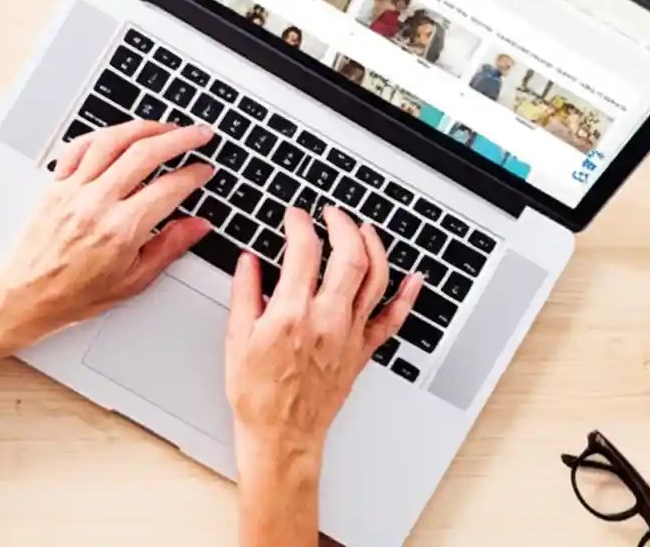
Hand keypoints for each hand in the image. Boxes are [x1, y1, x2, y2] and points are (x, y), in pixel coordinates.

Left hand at [0, 121, 213, 387]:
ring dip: (145, 127)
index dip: (195, 174)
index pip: (170, 187)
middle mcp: (97, 204)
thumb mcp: (135, 280)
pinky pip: (79, 147)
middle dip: (180, 138)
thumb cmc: (75, 294)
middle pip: (145, 153)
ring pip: (113, 141)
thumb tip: (198, 225)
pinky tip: (120, 134)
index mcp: (122, 229)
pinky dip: (104, 135)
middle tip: (200, 133)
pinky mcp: (55, 186)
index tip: (205, 169)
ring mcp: (73, 190)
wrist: (24, 297)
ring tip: (166, 127)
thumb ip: (170, 247)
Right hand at [226, 206, 420, 546]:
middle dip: (343, 225)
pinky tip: (413, 278)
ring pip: (376, 279)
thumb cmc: (257, 394)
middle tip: (332, 214)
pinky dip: (407, 296)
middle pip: (350, 256)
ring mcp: (350, 334)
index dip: (300, 224)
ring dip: (375, 247)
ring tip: (365, 229)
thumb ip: (244, 294)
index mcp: (291, 314)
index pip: (304, 252)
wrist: (282, 435)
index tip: (295, 216)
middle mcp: (327, 320)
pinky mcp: (363, 350)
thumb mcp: (236, 340)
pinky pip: (393, 319)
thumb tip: (249, 261)